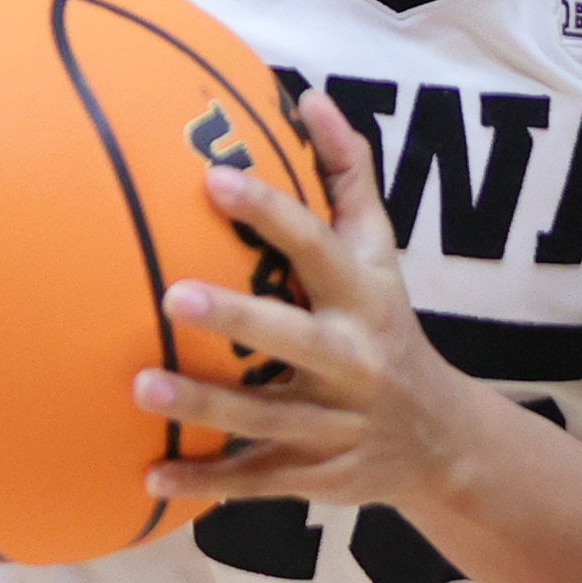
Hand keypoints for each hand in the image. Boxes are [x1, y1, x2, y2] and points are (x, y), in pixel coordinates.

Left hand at [136, 91, 508, 510]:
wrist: (441, 439)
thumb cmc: (386, 323)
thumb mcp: (379, 254)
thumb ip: (347, 176)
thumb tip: (310, 98)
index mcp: (363, 298)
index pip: (318, 246)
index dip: (270, 214)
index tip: (213, 179)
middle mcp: (354, 361)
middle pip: (297, 340)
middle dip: (238, 320)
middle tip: (170, 298)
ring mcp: (337, 425)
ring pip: (268, 418)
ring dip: (205, 408)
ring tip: (140, 386)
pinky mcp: (317, 476)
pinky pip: (258, 480)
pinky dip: (206, 484)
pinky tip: (150, 477)